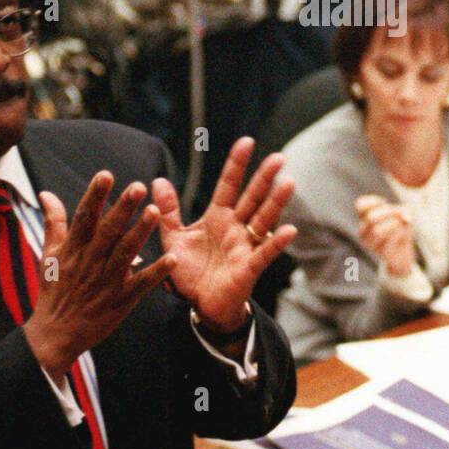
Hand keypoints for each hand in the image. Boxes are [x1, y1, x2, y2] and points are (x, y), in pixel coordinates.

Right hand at [25, 173, 175, 381]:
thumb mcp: (49, 255)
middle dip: (122, 209)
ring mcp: (106, 281)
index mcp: (73, 249)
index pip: (84, 217)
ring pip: (126, 253)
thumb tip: (46, 193)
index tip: (106, 175)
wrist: (54, 335)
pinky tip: (173, 258)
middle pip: (108, 232)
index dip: (95, 196)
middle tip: (138, 187)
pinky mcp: (120, 300)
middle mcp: (90, 262)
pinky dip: (157, 272)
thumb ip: (53, 222)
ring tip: (156, 212)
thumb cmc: (53, 290)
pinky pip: (141, 284)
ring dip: (141, 233)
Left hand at [152, 138, 296, 333]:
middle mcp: (235, 227)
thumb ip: (169, 211)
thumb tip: (158, 180)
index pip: (229, 185)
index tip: (247, 141)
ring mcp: (245, 246)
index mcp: (217, 217)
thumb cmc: (190, 272)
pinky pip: (265, 253)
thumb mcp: (174, 239)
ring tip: (289, 183)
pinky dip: (277, 242)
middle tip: (279, 157)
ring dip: (276, 202)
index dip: (237, 164)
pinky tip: (290, 230)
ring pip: (263, 220)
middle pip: (252, 198)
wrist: (199, 306)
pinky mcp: (249, 267)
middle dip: (264, 178)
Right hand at [355, 194, 415, 277]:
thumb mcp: (402, 215)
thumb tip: (405, 217)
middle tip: (398, 215)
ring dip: (393, 224)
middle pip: (371, 218)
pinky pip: (389, 241)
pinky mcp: (379, 253)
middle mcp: (363, 230)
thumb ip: (403, 211)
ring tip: (399, 225)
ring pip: (377, 231)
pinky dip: (399, 234)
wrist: (402, 254)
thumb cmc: (399, 229)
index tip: (385, 203)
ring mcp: (369, 243)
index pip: (359, 205)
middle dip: (388, 213)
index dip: (373, 201)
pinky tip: (401, 236)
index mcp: (364, 218)